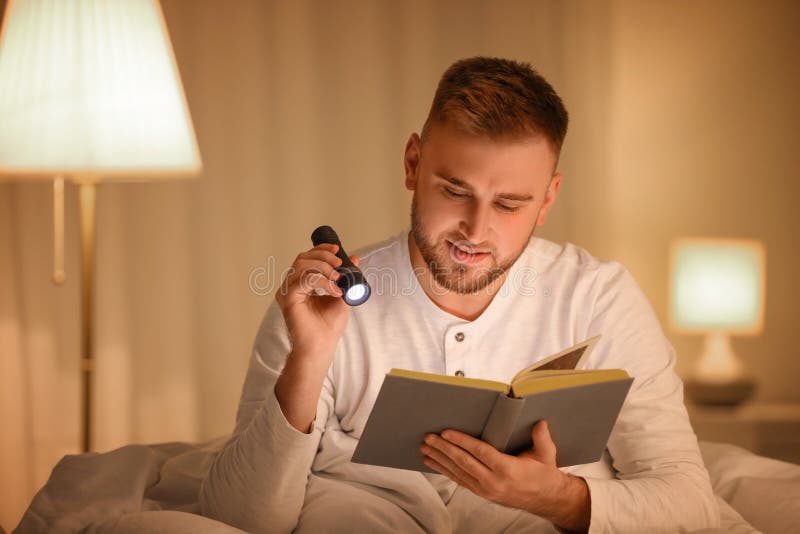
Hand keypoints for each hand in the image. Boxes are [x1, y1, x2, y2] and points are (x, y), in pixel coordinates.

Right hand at [275, 243, 358, 354]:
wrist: (322, 346)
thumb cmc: (328, 326)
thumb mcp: (341, 295)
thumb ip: (345, 277)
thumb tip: (354, 258)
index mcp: (300, 283)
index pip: (306, 258)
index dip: (321, 250)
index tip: (338, 249)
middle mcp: (290, 285)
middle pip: (303, 258)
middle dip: (324, 257)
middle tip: (339, 265)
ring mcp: (286, 291)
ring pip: (302, 265)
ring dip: (323, 268)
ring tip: (337, 281)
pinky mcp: (287, 298)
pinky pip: (303, 280)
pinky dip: (322, 282)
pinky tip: (334, 291)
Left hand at [420, 420, 589, 530]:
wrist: (545, 499)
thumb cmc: (544, 474)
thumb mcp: (546, 454)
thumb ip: (542, 437)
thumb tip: (541, 422)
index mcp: (508, 470)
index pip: (480, 452)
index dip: (462, 441)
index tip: (446, 432)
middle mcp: (494, 482)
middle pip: (464, 462)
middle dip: (444, 449)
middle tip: (428, 438)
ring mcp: (486, 490)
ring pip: (458, 472)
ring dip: (440, 459)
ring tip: (425, 448)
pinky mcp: (482, 493)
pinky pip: (460, 480)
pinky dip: (444, 470)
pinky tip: (433, 462)